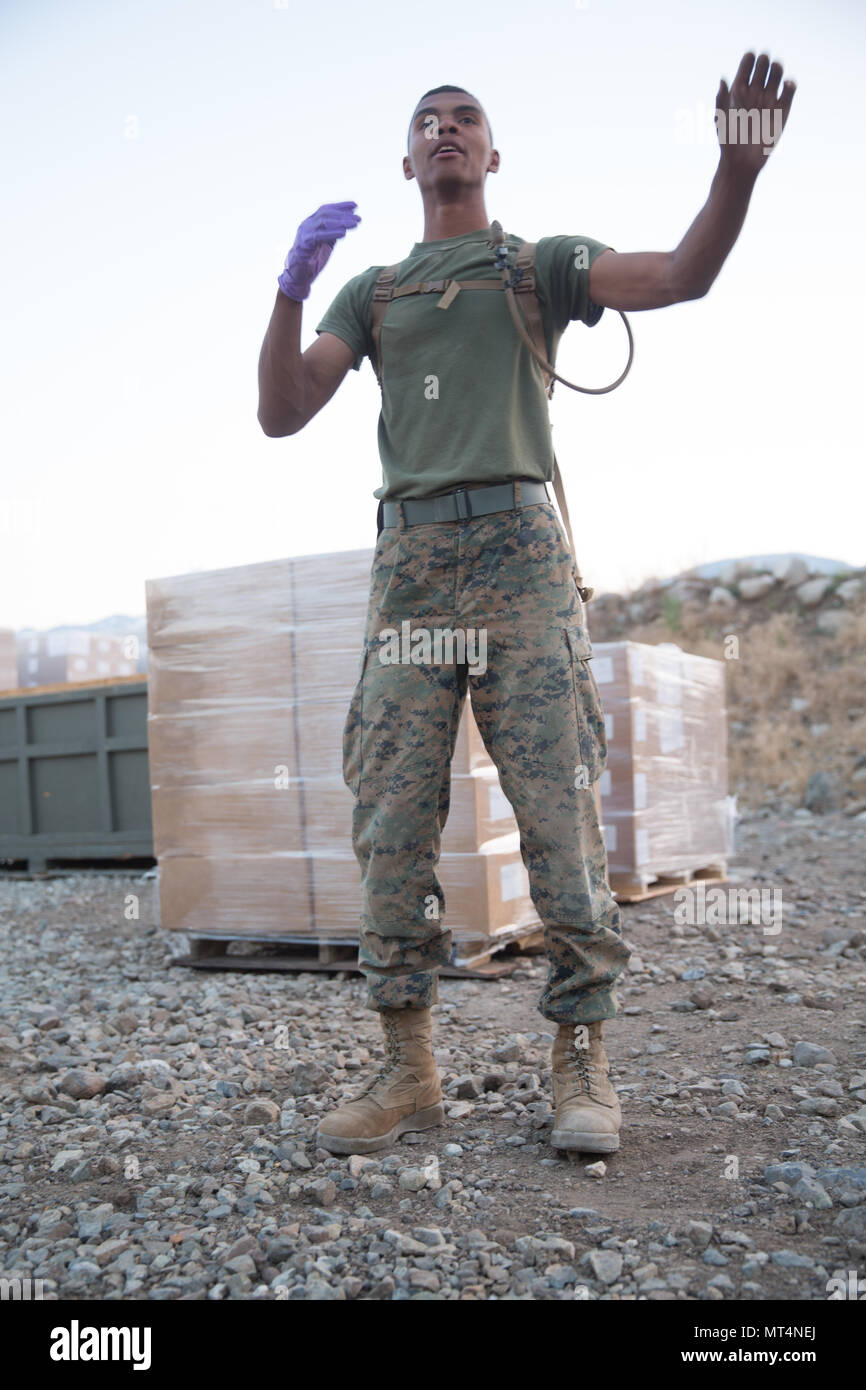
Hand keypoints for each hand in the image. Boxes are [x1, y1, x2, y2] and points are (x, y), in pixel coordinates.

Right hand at [278, 201, 360, 301]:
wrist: (298, 275)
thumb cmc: (313, 259)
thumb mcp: (326, 242)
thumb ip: (333, 232)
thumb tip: (346, 224)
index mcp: (311, 222)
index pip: (326, 209)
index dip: (340, 206)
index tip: (355, 206)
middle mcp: (306, 225)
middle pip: (326, 214)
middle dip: (343, 215)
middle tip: (358, 218)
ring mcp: (304, 233)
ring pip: (323, 222)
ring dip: (340, 222)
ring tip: (354, 224)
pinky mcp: (303, 245)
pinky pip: (318, 236)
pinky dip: (331, 234)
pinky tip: (343, 233)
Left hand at [715, 52, 795, 176]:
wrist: (742, 162)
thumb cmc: (728, 142)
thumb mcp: (721, 119)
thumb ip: (722, 98)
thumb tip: (723, 79)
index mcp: (739, 89)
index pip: (747, 61)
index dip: (750, 58)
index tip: (749, 65)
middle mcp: (755, 91)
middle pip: (764, 63)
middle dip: (764, 62)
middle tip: (761, 74)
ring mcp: (769, 99)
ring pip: (777, 71)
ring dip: (777, 68)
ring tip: (773, 79)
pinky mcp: (783, 110)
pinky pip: (790, 89)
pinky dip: (790, 83)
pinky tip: (785, 87)